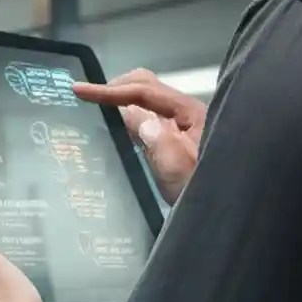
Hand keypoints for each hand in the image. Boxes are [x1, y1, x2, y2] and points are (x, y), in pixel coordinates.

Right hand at [73, 68, 206, 204]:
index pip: (145, 91)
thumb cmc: (202, 191)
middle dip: (116, 88)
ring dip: (120, 101)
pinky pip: (147, 120)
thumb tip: (128, 111)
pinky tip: (113, 127)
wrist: (223, 215)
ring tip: (94, 107)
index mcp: (190, 112)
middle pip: (146, 87)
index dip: (110, 90)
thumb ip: (153, 136)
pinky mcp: (174, 141)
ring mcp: (180, 127)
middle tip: (88, 97)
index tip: (78, 90)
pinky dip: (127, 117)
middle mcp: (185, 113)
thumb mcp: (176, 166)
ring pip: (145, 102)